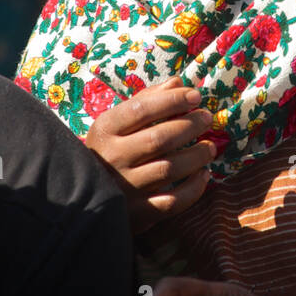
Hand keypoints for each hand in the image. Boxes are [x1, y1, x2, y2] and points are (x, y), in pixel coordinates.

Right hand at [85, 78, 215, 233]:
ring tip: (209, 147)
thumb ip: (146, 100)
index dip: (172, 100)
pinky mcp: (137, 213)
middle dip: (190, 125)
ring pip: (169, 169)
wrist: (85, 195)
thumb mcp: (117, 122)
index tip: (195, 96)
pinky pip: (172, 201)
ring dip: (196, 156)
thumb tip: (177, 82)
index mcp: (105, 130)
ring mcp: (124, 187)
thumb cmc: (109, 150)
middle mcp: (112, 158)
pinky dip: (193, 188)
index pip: (142, 108)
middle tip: (206, 118)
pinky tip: (203, 175)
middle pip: (159, 138)